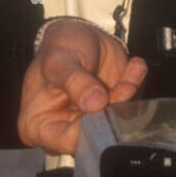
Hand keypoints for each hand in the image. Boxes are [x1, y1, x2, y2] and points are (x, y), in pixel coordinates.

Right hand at [17, 18, 147, 154]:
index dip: (89, 129)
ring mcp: (92, 123)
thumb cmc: (58, 49)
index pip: (66, 142)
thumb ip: (74, 82)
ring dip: (129, 96)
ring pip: (118, 124)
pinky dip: (137, 87)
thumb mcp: (59, 61)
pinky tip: (135, 68)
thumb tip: (95, 103)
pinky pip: (132, 108)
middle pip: (96, 136)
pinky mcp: (113, 112)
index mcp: (39, 126)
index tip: (102, 104)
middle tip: (125, 86)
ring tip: (133, 70)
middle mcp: (65, 130)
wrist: (78, 34)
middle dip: (113, 111)